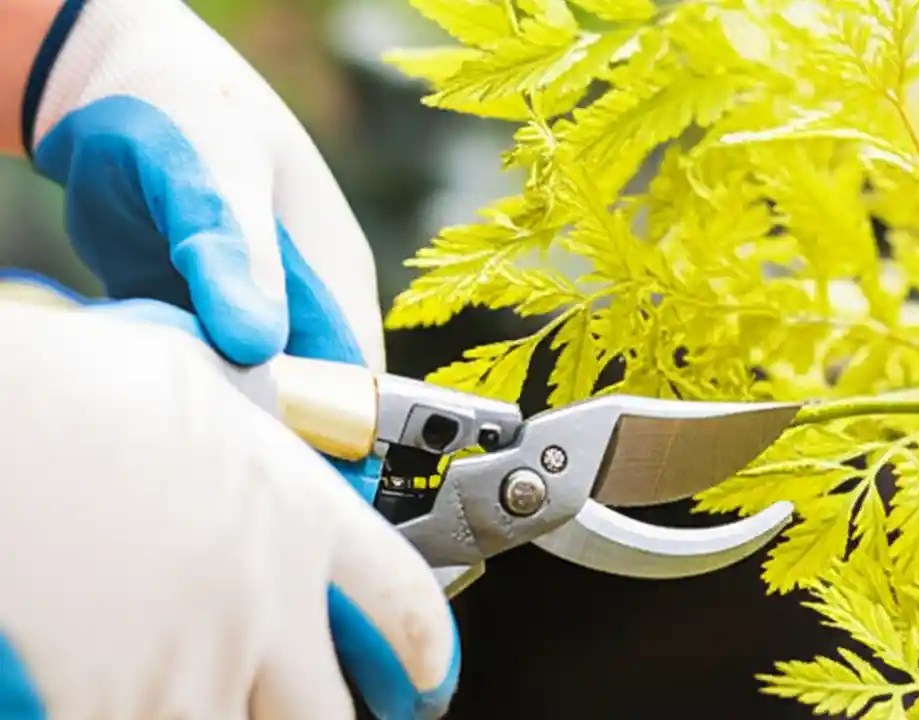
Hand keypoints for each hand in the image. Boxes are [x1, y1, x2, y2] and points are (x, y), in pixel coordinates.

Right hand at [0, 297, 457, 719]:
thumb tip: (256, 424)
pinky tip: (109, 697)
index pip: (404, 603)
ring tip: (191, 698)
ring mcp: (194, 662)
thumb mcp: (197, 388)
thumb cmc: (79, 388)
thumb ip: (247, 432)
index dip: (429, 653)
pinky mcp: (111, 701)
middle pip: (327, 716)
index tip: (431, 681)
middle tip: (291, 710)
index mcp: (300, 516)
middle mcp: (268, 600)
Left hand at [19, 0, 386, 498]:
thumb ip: (239, 259)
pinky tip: (161, 431)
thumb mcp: (218, 178)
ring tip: (198, 478)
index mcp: (337, 281)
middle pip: (309, 410)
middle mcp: (306, 308)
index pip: (357, 391)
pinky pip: (206, 385)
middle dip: (282, 457)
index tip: (307, 507)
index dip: (340, 452)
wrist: (117, 80)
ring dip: (231, 437)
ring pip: (256, 405)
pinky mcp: (203, 324)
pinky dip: (187, 410)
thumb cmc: (189, 113)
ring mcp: (254, 318)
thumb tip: (258, 346)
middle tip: (237, 505)